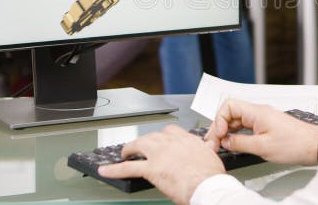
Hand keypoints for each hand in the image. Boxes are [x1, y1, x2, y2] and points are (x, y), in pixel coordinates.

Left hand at [98, 125, 224, 204]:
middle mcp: (172, 143)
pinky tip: (105, 170)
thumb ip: (206, 150)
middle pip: (152, 136)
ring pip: (138, 145)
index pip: (170, 131)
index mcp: (187, 140)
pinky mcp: (151, 169)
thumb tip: (208, 148)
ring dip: (129, 149)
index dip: (162, 136)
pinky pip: (128, 167)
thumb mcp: (212, 156)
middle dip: (145, 141)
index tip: (161, 139)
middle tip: (140, 147)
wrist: (208, 186)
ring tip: (124, 153)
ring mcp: (159, 154)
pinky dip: (114, 169)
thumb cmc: (211, 176)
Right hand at [204, 99, 317, 165]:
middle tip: (216, 144)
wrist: (314, 145)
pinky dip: (239, 135)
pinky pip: (247, 127)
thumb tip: (225, 141)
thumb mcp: (262, 147)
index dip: (219, 120)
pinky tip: (237, 145)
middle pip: (231, 114)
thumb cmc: (295, 144)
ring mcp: (263, 119)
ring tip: (224, 146)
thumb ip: (240, 143)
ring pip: (238, 121)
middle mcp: (259, 112)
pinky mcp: (267, 126)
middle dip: (221, 128)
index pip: (228, 106)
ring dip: (229, 132)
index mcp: (257, 112)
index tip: (219, 136)